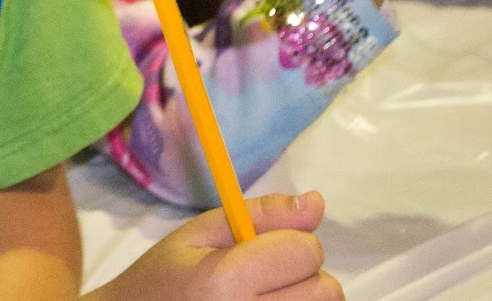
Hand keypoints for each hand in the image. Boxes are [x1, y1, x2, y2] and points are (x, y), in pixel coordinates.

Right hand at [85, 191, 339, 300]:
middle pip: (326, 289)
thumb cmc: (165, 279)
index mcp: (226, 281)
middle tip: (261, 277)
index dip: (288, 240)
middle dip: (299, 274)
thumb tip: (315, 202)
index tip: (262, 248)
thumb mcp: (197, 234)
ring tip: (262, 296)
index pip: (305, 251)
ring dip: (301, 298)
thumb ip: (259, 215)